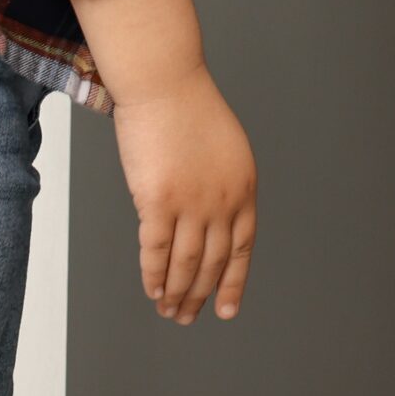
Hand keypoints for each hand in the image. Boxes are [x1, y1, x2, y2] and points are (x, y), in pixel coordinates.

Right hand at [71, 0, 257, 324]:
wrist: (163, 80)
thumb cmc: (187, 105)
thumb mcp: (225, 148)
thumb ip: (222, 186)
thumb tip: (207, 223)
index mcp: (243, 188)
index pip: (241, 249)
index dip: (232, 283)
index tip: (225, 309)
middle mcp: (222, 201)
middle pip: (212, 263)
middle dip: (200, 295)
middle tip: (187, 316)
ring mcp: (191, 203)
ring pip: (185, 264)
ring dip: (176, 293)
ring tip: (168, 310)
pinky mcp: (158, 201)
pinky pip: (156, 251)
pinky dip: (154, 275)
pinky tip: (152, 289)